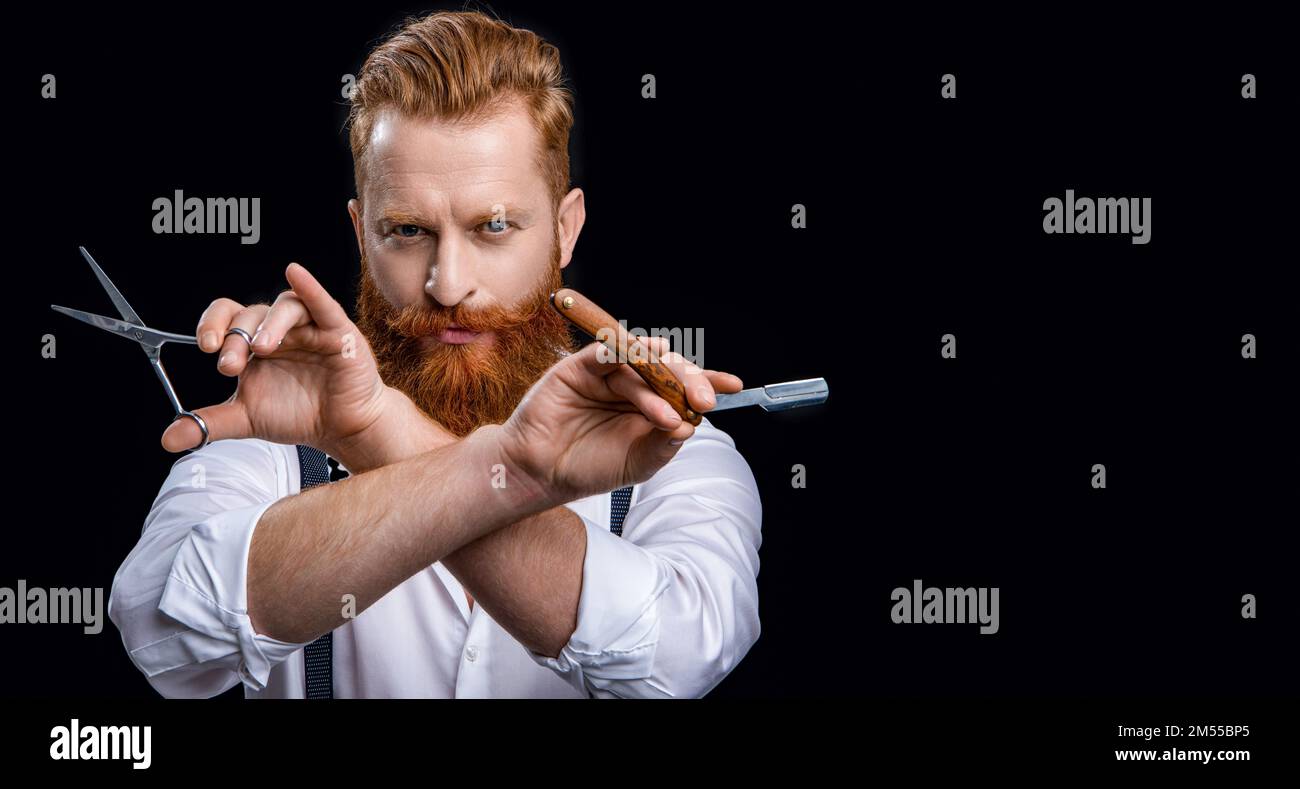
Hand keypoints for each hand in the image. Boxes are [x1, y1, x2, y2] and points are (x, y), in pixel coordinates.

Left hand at [161, 263, 420, 469]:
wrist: (341, 428)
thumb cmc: (299, 414)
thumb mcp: (247, 418)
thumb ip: (210, 422)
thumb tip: (169, 438)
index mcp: (253, 342)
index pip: (227, 317)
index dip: (213, 325)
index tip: (207, 347)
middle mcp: (279, 330)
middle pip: (251, 314)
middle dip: (236, 337)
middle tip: (230, 365)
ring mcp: (309, 328)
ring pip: (285, 307)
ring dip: (270, 324)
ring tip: (261, 349)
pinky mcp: (338, 332)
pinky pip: (322, 305)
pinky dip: (310, 287)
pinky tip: (296, 273)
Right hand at [490, 337, 743, 507]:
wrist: (542, 474)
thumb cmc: (589, 468)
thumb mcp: (639, 463)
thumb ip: (664, 444)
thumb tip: (691, 425)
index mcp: (649, 406)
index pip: (683, 388)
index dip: (709, 381)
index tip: (735, 386)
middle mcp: (631, 386)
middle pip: (668, 370)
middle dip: (691, 381)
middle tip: (704, 400)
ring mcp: (606, 375)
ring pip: (642, 364)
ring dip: (659, 386)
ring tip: (668, 415)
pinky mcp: (580, 368)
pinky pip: (606, 353)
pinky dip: (626, 354)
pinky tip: (643, 366)